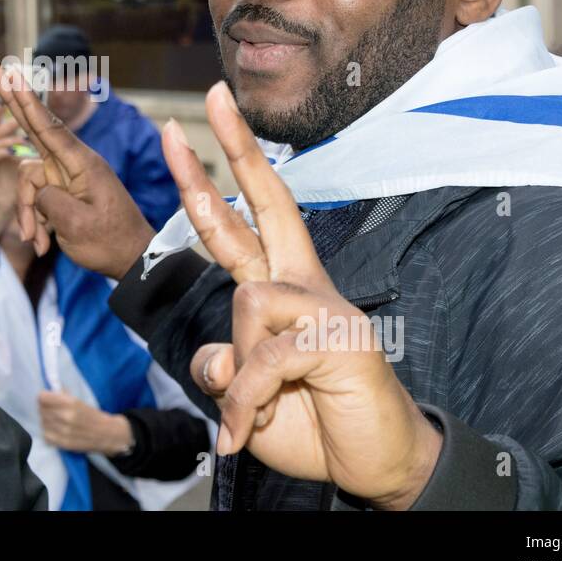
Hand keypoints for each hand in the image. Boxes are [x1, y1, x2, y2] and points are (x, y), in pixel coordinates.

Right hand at [0, 62, 154, 278]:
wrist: (131, 261)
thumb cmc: (109, 242)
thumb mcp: (74, 225)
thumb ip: (47, 199)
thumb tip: (35, 188)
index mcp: (82, 164)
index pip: (48, 126)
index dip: (26, 101)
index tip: (12, 75)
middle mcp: (74, 163)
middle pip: (37, 127)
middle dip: (15, 102)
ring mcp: (68, 176)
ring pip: (31, 182)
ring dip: (28, 215)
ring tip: (37, 243)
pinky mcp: (65, 190)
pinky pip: (38, 197)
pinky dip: (36, 220)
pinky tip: (42, 243)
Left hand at [37, 391, 134, 454]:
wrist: (107, 434)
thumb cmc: (93, 415)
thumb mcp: (79, 400)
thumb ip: (63, 396)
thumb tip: (49, 391)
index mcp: (71, 403)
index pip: (43, 398)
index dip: (43, 397)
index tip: (46, 397)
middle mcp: (65, 417)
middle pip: (42, 410)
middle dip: (44, 408)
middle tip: (50, 408)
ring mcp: (63, 431)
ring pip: (43, 422)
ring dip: (46, 420)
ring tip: (53, 419)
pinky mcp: (63, 443)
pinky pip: (46, 435)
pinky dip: (48, 432)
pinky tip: (55, 429)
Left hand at [170, 82, 441, 510]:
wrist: (376, 465)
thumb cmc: (314, 422)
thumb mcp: (247, 395)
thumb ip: (224, 366)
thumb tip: (214, 360)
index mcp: (281, 288)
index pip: (242, 222)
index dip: (211, 178)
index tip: (185, 129)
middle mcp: (305, 285)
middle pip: (270, 202)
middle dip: (235, 147)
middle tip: (212, 95)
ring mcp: (327, 307)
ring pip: (248, 303)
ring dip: (235, 374)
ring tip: (250, 416)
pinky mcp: (341, 339)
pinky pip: (265, 359)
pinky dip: (246, 404)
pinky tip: (248, 430)